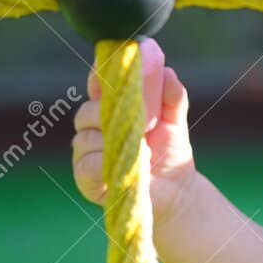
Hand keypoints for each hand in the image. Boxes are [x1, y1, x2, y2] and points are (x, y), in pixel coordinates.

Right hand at [71, 38, 198, 223]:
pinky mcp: (86, 178)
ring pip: (85, 137)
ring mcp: (87, 153)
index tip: (112, 72)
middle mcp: (93, 127)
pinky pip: (87, 163)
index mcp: (110, 107)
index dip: (100, 78)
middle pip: (87, 111)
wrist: (176, 190)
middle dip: (109, 113)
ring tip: (143, 148)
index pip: (97, 86)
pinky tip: (131, 165)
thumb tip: (168, 72)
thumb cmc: (170, 150)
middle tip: (138, 120)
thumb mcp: (175, 119)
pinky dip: (107, 162)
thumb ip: (173, 95)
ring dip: (114, 140)